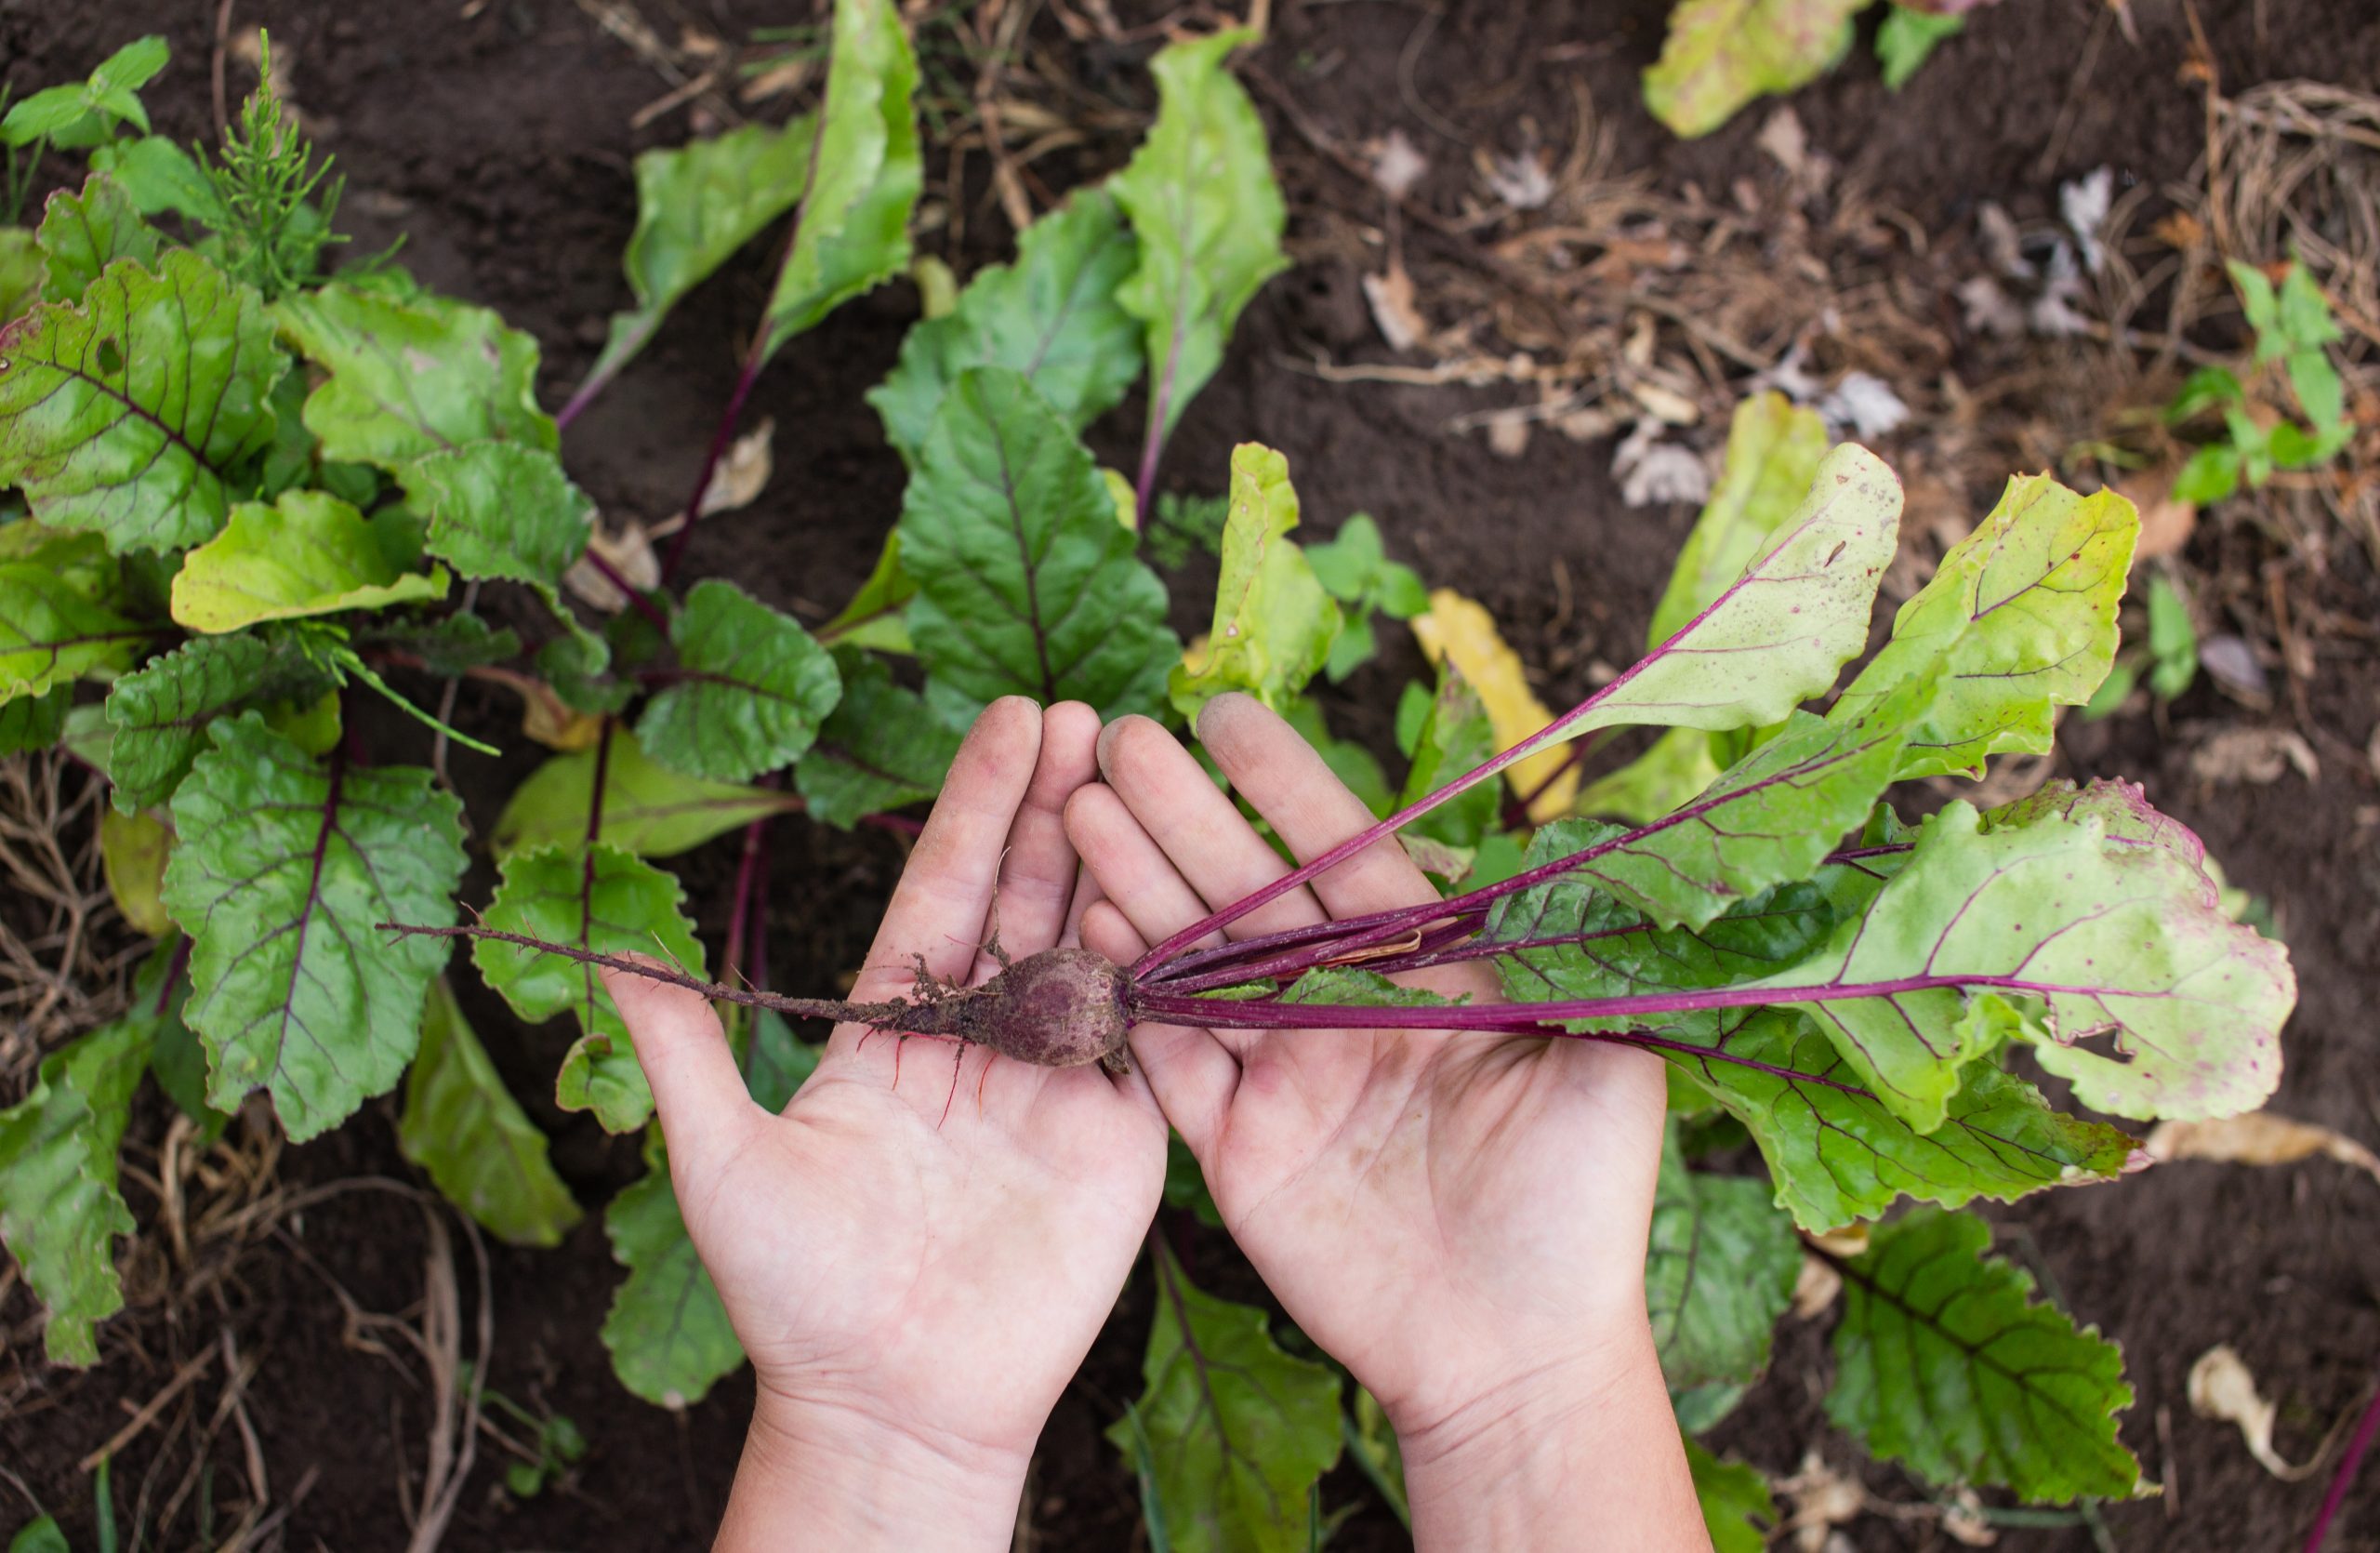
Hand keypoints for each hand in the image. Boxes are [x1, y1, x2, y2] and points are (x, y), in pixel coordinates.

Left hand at [604, 698, 1168, 1550]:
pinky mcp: (1117, 1138)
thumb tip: (608, 955)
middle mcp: (980, 1040)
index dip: (978, 803)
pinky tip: (1176, 887)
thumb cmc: (797, 1294)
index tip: (1009, 717)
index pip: (944, 888)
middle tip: (1088, 713)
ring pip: (1090, 947)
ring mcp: (1054, 1084)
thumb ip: (681, 1051)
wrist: (893, 1405)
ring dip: (1114, 859)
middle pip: (1025, 896)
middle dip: (1056, 804)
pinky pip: (1145, 1034)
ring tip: (1140, 768)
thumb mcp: (721, 1160)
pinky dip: (1159, 961)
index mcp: (895, 1029)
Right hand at [1066, 694, 1703, 1550]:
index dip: (1288, 787)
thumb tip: (1567, 856)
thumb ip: (1570, 963)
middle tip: (1120, 738)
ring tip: (1078, 806)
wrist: (1518, 1355)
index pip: (1349, 858)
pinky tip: (1086, 925)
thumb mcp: (1608, 1067)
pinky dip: (1131, 998)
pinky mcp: (1241, 1147)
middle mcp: (1349, 1014)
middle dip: (1188, 815)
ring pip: (1198, 962)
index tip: (1227, 715)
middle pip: (1254, 895)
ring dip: (1140, 882)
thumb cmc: (1582, 1213)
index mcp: (1432, 980)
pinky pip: (1172, 1059)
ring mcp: (1288, 1077)